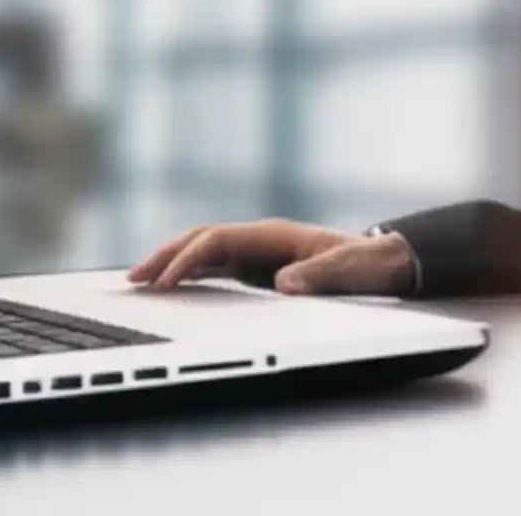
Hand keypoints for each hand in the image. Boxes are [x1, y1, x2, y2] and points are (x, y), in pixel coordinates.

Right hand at [126, 218, 415, 294]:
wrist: (387, 262)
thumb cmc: (370, 262)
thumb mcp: (351, 269)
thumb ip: (320, 274)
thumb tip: (283, 283)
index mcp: (277, 234)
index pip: (218, 240)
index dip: (189, 259)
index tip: (168, 282)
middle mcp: (262, 239)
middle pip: (202, 239)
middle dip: (166, 255)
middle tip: (134, 277)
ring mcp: (259, 252)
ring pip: (204, 252)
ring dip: (171, 264)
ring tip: (140, 281)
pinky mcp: (260, 268)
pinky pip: (216, 268)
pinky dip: (190, 274)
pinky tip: (173, 287)